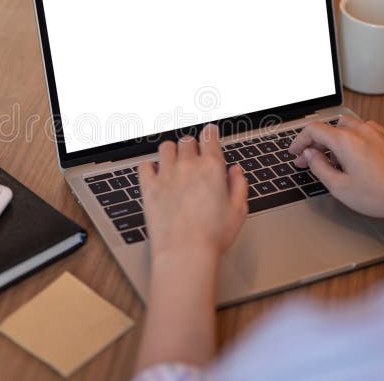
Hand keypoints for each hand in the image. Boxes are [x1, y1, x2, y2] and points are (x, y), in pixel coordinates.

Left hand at [139, 124, 248, 259]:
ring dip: (171, 151)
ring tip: (173, 161)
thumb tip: (236, 171)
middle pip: (187, 141)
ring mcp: (166, 175)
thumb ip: (239, 185)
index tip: (209, 132)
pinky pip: (144, 165)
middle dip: (191, 145)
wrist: (185, 251)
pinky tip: (154, 173)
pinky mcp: (148, 187)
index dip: (210, 132)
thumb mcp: (238, 211)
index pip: (209, 138)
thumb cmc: (212, 235)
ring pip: (166, 148)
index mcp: (212, 168)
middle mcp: (188, 166)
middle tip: (192, 154)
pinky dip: (149, 166)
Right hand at [288, 116, 383, 226]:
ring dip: (334, 141)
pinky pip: (363, 132)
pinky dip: (351, 141)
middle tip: (309, 161)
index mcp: (346, 140)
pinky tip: (353, 160)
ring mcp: (377, 133)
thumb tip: (309, 155)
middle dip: (316, 143)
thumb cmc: (381, 196)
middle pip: (330, 127)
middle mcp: (361, 131)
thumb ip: (319, 167)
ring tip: (332, 162)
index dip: (299, 141)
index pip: (314, 130)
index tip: (295, 152)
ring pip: (347, 128)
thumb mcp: (339, 187)